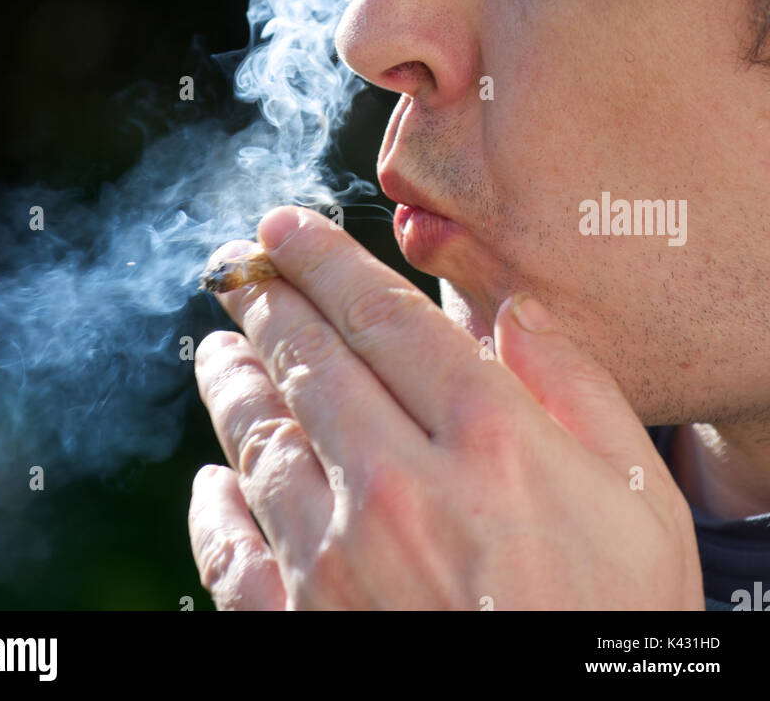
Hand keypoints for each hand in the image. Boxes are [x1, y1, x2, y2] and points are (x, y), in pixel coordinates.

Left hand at [189, 206, 704, 610]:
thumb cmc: (614, 625)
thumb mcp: (641, 498)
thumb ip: (577, 387)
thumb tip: (512, 311)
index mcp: (487, 439)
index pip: (380, 314)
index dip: (322, 258)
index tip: (284, 226)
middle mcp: (398, 487)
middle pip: (310, 361)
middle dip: (267, 302)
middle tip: (241, 270)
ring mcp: (337, 561)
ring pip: (259, 438)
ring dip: (232, 383)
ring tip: (219, 353)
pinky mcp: (297, 628)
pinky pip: (230, 549)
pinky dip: (214, 504)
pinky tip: (212, 480)